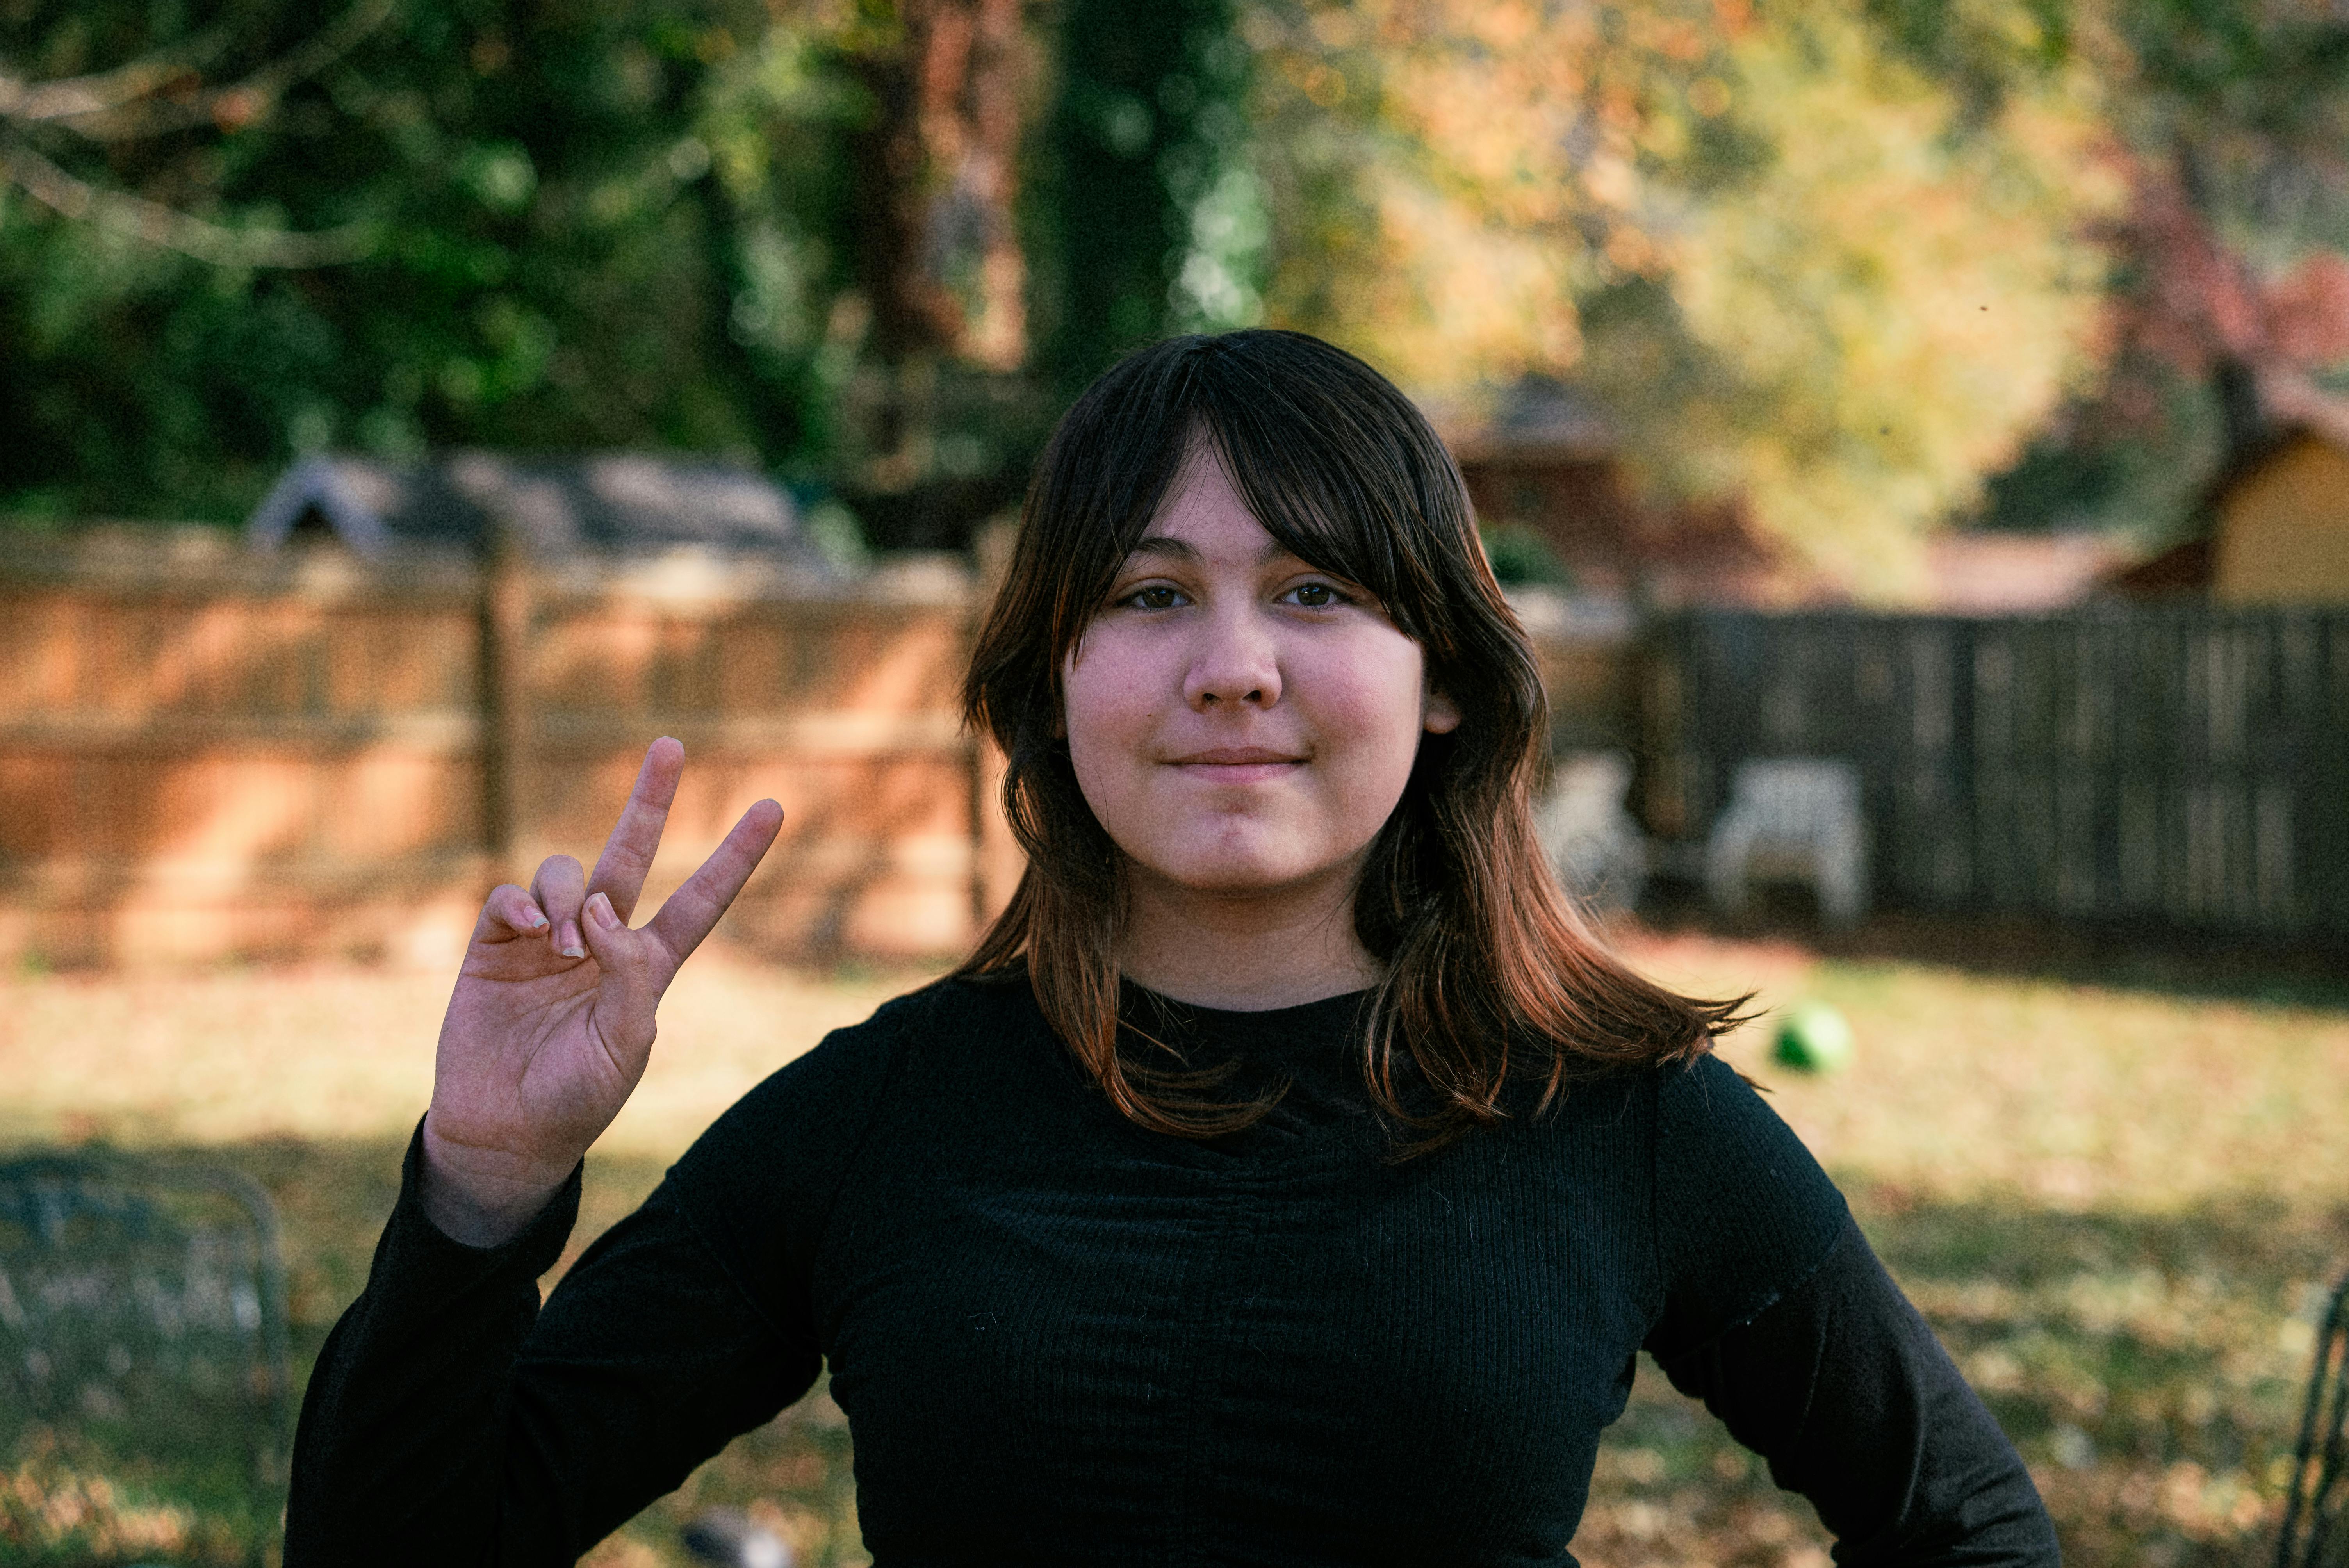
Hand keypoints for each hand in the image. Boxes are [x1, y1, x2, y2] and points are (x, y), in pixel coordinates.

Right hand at [419, 737, 782, 1244]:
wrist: (504, 1134)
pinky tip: (532, 930)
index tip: (772, 808)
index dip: (736, 858)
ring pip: (567, 875)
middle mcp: (600, 942)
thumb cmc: (576, 1099)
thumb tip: (603, 909)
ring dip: (569, 893)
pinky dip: (522, 903)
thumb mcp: (624, 1044)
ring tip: (565, 941)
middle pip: (631, 856)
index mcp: (645, 967)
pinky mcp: (495, 948)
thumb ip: (627, 974)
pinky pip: (510, 899)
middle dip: (650, 801)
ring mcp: (547, 940)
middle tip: (672, 746)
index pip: (700, 901)